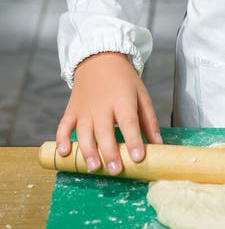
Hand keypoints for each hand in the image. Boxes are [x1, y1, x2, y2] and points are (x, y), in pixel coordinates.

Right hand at [55, 51, 162, 175]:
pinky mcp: (72, 110)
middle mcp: (102, 105)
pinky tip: (64, 152)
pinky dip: (62, 139)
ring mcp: (85, 108)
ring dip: (88, 151)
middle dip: (110, 152)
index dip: (134, 140)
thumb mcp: (141, 94)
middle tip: (116, 170)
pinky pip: (63, 126)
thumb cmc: (123, 80)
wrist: (99, 58)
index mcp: (123, 99)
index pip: (129, 122)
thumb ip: (149, 120)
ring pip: (84, 132)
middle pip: (105, 131)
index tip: (138, 158)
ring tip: (94, 167)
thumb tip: (158, 144)